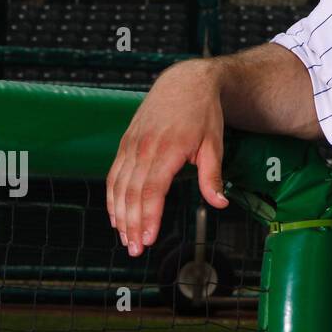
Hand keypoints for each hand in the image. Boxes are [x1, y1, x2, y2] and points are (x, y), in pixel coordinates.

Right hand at [106, 58, 229, 257]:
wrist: (185, 82)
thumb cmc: (203, 114)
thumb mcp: (214, 143)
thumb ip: (212, 176)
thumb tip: (220, 204)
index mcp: (167, 149)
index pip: (152, 190)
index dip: (148, 217)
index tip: (149, 239)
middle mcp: (144, 148)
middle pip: (131, 193)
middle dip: (132, 224)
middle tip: (135, 249)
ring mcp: (131, 145)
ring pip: (119, 186)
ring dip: (120, 215)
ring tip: (126, 238)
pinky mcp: (125, 143)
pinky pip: (114, 174)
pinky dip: (112, 197)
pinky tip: (116, 215)